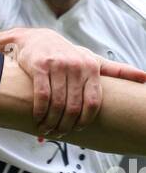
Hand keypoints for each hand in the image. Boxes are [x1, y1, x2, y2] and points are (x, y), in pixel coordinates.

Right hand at [8, 29, 145, 137]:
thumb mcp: (92, 60)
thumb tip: (145, 77)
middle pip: (74, 107)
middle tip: (59, 133)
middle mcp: (77, 66)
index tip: (78, 129)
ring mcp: (58, 66)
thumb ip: (116, 70)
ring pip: (58, 104)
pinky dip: (40, 112)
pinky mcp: (40, 66)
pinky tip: (38, 119)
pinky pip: (42, 96)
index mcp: (91, 67)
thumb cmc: (68, 55)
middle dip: (66, 125)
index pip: (93, 102)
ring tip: (47, 130)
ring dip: (51, 122)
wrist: (38, 39)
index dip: (85, 120)